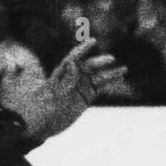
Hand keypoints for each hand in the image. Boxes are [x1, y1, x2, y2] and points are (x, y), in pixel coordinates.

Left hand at [10, 39, 128, 142]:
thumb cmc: (41, 107)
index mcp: (62, 73)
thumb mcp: (50, 92)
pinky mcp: (86, 97)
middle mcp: (73, 78)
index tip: (93, 41)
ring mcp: (81, 87)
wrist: (41, 124)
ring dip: (111, 73)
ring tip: (124, 70)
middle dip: (100, 62)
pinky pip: (100, 88)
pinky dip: (109, 83)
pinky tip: (119, 79)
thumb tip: (74, 63)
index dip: (83, 49)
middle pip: (89, 66)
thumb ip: (63, 78)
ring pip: (98, 77)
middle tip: (111, 60)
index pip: (74, 57)